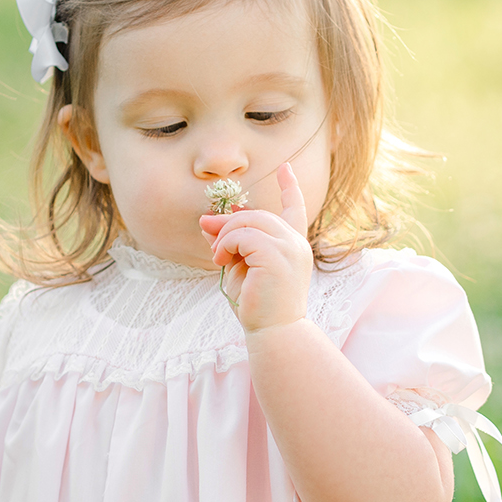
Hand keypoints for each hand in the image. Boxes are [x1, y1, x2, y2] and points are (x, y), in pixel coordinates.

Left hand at [199, 163, 313, 332]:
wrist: (274, 333)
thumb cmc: (257, 306)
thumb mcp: (240, 268)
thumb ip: (229, 243)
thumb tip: (205, 220)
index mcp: (293, 246)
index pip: (295, 209)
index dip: (289, 188)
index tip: (285, 168)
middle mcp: (296, 244)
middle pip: (258, 215)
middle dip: (229, 223)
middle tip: (209, 239)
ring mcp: (290, 248)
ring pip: (249, 222)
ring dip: (226, 236)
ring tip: (218, 258)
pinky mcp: (277, 255)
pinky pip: (244, 235)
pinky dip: (226, 245)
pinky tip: (221, 261)